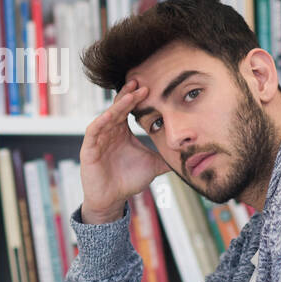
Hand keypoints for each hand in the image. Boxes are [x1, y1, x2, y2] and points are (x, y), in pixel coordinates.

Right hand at [79, 78, 169, 222]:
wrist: (112, 199)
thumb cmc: (128, 180)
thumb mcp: (153, 165)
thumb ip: (168, 156)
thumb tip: (191, 153)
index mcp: (122, 131)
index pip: (129, 109)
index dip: (137, 97)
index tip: (151, 87)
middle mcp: (109, 131)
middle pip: (118, 107)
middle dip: (129, 94)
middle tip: (141, 82)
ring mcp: (98, 139)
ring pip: (107, 115)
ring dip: (118, 105)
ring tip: (130, 94)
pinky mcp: (89, 149)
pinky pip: (94, 131)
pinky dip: (101, 121)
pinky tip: (111, 114)